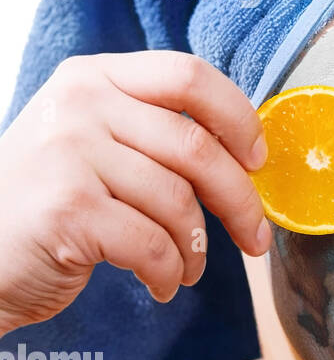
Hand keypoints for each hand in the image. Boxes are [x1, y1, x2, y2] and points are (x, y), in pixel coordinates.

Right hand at [0, 51, 270, 333]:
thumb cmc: (50, 202)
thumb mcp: (91, 141)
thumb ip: (153, 130)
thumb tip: (248, 156)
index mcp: (92, 76)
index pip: (189, 76)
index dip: (238, 119)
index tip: (258, 160)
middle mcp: (79, 105)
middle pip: (196, 147)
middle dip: (240, 201)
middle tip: (255, 237)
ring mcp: (68, 154)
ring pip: (179, 201)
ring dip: (197, 248)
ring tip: (189, 268)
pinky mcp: (67, 210)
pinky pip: (153, 244)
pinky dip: (170, 272)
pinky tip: (163, 284)